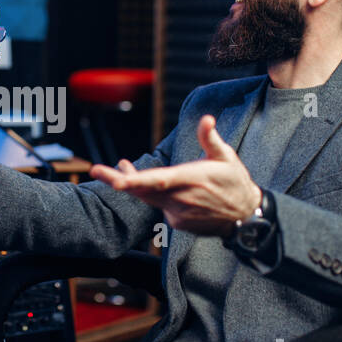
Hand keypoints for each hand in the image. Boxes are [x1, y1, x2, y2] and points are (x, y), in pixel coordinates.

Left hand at [90, 115, 261, 234]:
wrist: (246, 217)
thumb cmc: (235, 182)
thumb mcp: (227, 157)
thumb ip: (211, 139)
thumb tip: (206, 119)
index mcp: (191, 179)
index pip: (157, 181)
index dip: (135, 180)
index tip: (116, 179)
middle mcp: (181, 199)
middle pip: (142, 191)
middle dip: (118, 180)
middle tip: (95, 170)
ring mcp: (177, 213)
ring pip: (146, 197)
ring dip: (132, 182)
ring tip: (120, 166)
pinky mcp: (177, 223)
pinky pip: (157, 205)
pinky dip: (149, 193)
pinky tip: (150, 184)